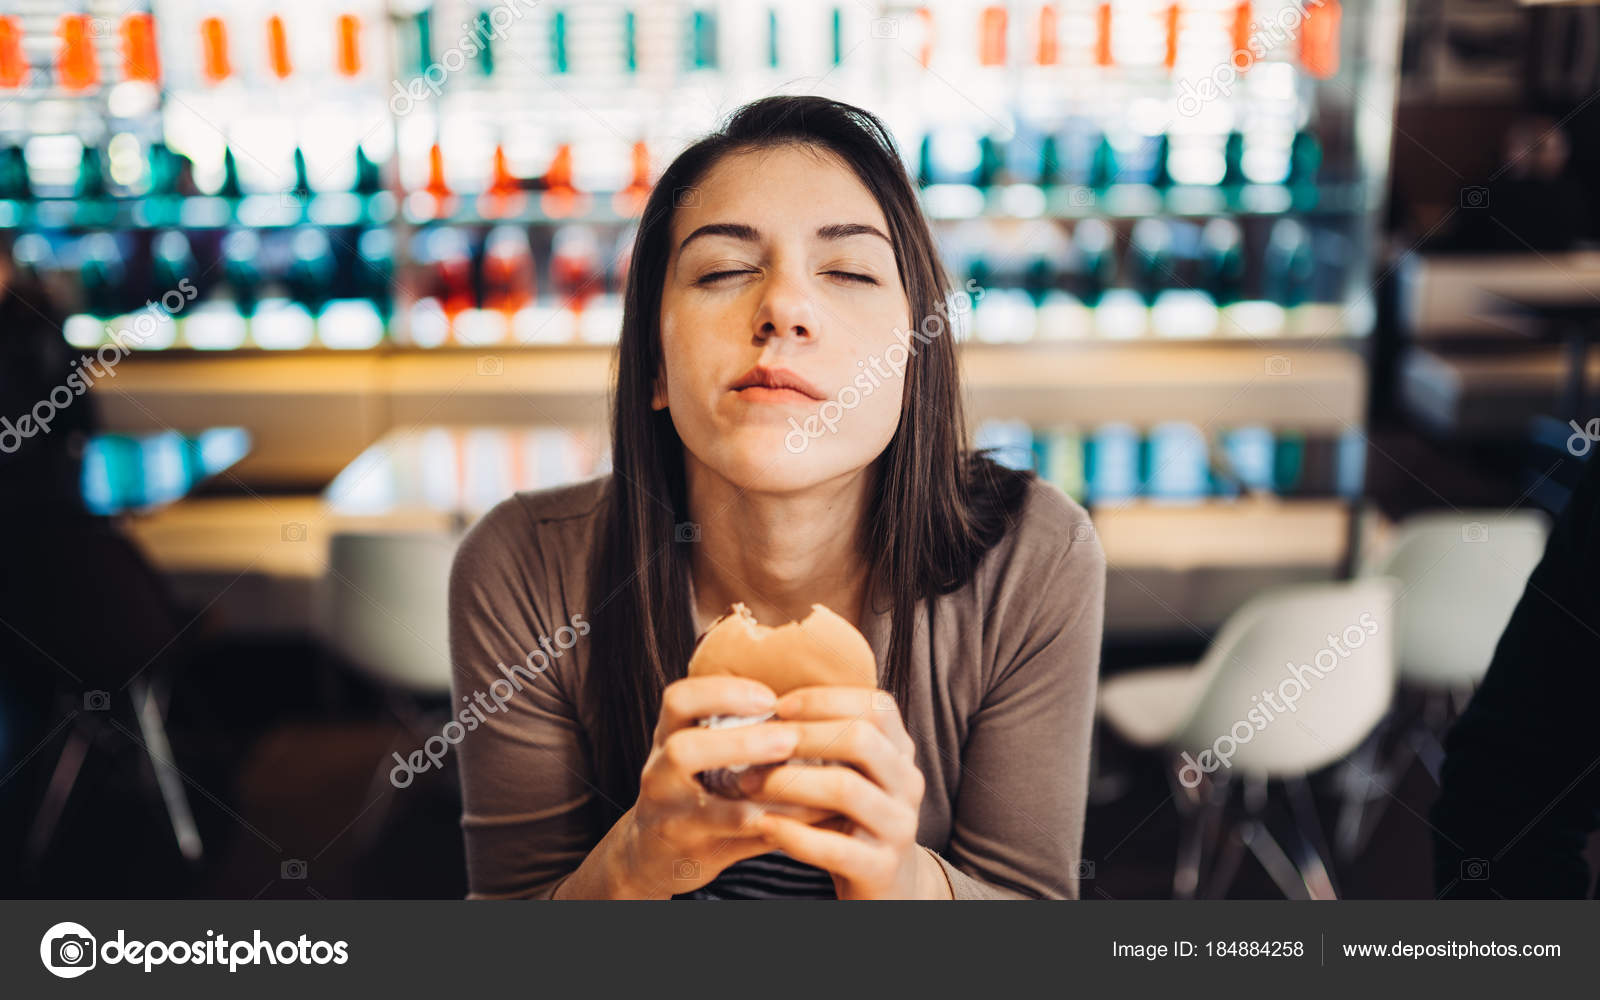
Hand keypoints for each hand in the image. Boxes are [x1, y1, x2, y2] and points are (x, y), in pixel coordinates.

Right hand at [618, 675, 831, 896]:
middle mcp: (660, 776)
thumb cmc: (688, 789)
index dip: (722, 692)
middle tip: (789, 738)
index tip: (769, 697)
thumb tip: (810, 701)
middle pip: (683, 750)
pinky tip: (814, 815)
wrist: (651, 854)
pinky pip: (740, 842)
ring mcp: (673, 818)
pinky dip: (779, 826)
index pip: (678, 700)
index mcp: (666, 738)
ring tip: (806, 781)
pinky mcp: (694, 854)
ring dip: (763, 793)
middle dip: (740, 743)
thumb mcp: (693, 752)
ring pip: (712, 808)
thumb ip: (731, 726)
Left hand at [741, 686, 951, 899]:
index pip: (875, 706)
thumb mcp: (848, 776)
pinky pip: (834, 846)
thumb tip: (760, 705)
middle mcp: (908, 784)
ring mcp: (900, 827)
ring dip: (788, 782)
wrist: (887, 889)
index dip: (824, 699)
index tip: (778, 707)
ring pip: (846, 789)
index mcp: (900, 753)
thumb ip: (825, 745)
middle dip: (802, 736)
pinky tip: (764, 824)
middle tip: (757, 744)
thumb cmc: (850, 822)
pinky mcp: (882, 869)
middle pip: (861, 739)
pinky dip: (793, 833)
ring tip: (747, 784)